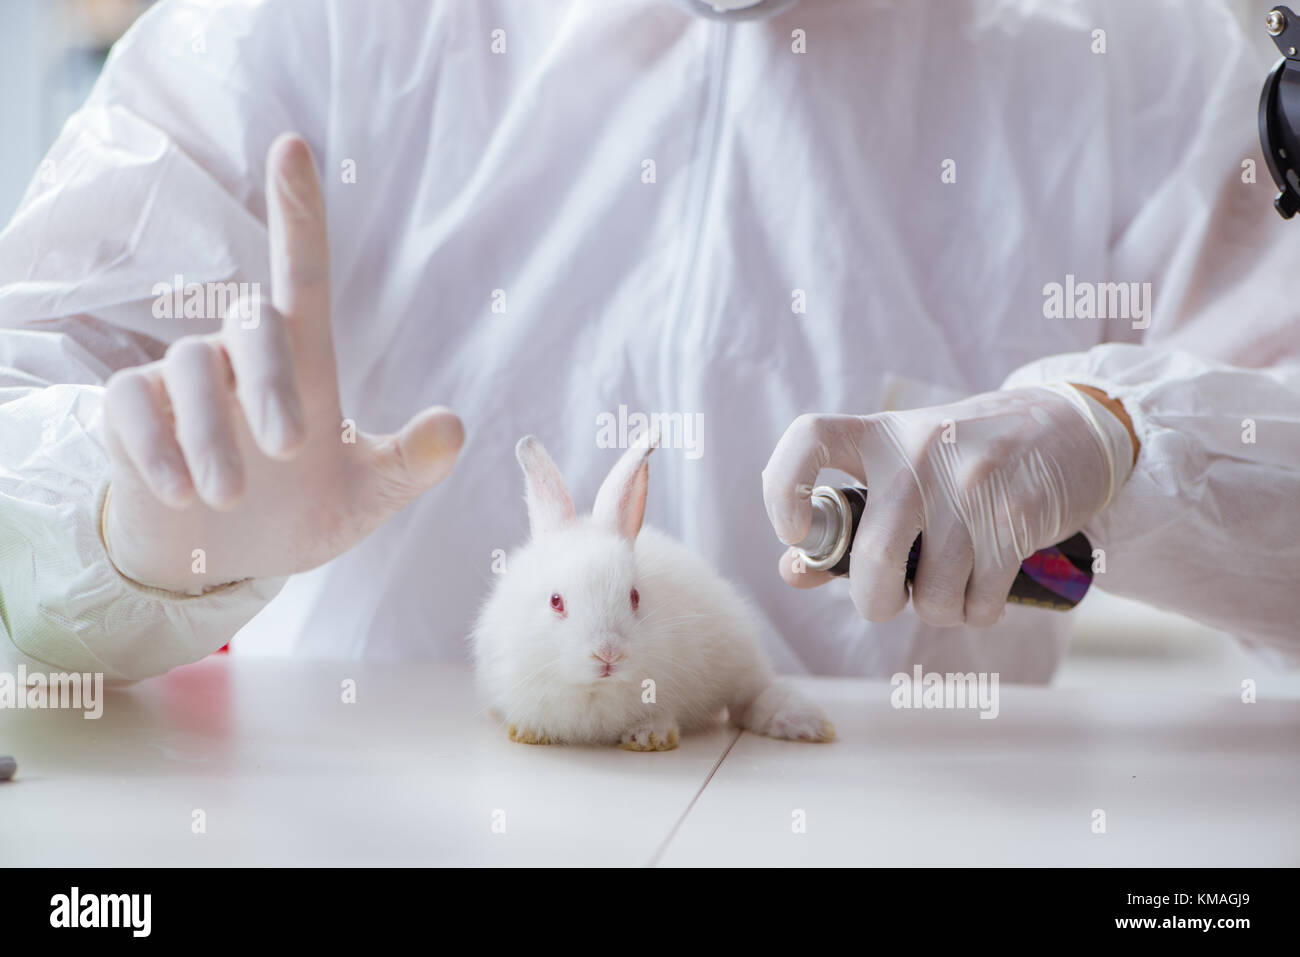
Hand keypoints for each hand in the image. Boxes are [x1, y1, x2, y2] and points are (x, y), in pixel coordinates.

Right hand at [101, 133, 462, 592]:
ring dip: (211, 434)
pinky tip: (178, 491)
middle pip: (252, 323)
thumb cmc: (301, 514)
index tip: (293, 146)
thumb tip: (455, 427)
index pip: (302, 271)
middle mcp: (245, 360)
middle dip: (271, 383)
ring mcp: (184, 381)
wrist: (228, 563)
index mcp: (306, 365)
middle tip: (290, 451)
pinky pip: (130, 399)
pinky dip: (155, 444)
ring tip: (227, 498)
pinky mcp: (132, 411)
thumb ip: (409, 465)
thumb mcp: (366, 497)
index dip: (298, 212)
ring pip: (190, 366)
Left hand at [761, 384, 1133, 626]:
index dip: (783, 491)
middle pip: (875, 556)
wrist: (1070, 427)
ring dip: (938, 610)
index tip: (796, 534)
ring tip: (950, 586)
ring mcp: (972, 481)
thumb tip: (792, 573)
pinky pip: (978, 601)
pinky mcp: (1017, 515)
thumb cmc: (966, 460)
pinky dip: (976, 612)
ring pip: (932, 593)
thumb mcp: (903, 469)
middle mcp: (921, 450)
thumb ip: (847, 521)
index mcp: (879, 434)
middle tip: (889, 600)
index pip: (810, 439)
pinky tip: (983, 589)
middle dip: (876, 601)